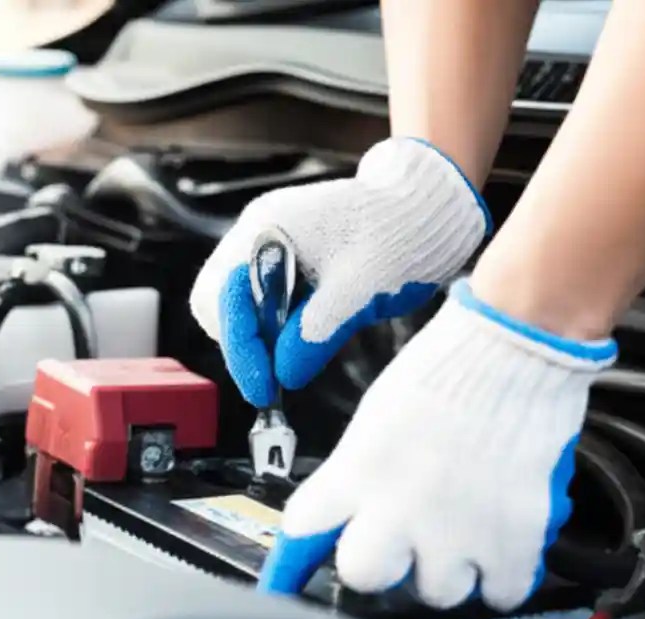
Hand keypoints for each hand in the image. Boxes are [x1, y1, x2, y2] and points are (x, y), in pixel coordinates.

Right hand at [189, 137, 490, 406]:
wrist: (426, 205)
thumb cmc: (399, 236)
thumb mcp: (360, 292)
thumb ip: (316, 334)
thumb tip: (283, 375)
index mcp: (269, 227)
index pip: (225, 296)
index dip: (241, 348)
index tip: (263, 388)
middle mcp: (259, 228)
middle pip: (217, 298)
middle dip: (242, 341)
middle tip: (273, 376)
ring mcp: (269, 238)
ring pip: (235, 299)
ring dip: (257, 334)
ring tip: (296, 353)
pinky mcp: (285, 252)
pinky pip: (259, 294)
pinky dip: (273, 323)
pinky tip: (304, 334)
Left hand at [257, 279, 617, 609]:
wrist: (514, 346)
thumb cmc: (450, 366)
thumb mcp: (378, 413)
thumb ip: (359, 466)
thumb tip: (355, 503)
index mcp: (357, 469)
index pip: (303, 528)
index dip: (302, 546)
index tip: (299, 563)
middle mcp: (398, 508)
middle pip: (365, 575)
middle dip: (381, 565)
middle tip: (401, 545)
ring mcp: (456, 528)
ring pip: (437, 591)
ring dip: (448, 570)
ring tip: (463, 535)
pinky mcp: (513, 537)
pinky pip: (501, 592)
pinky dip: (503, 577)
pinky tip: (503, 547)